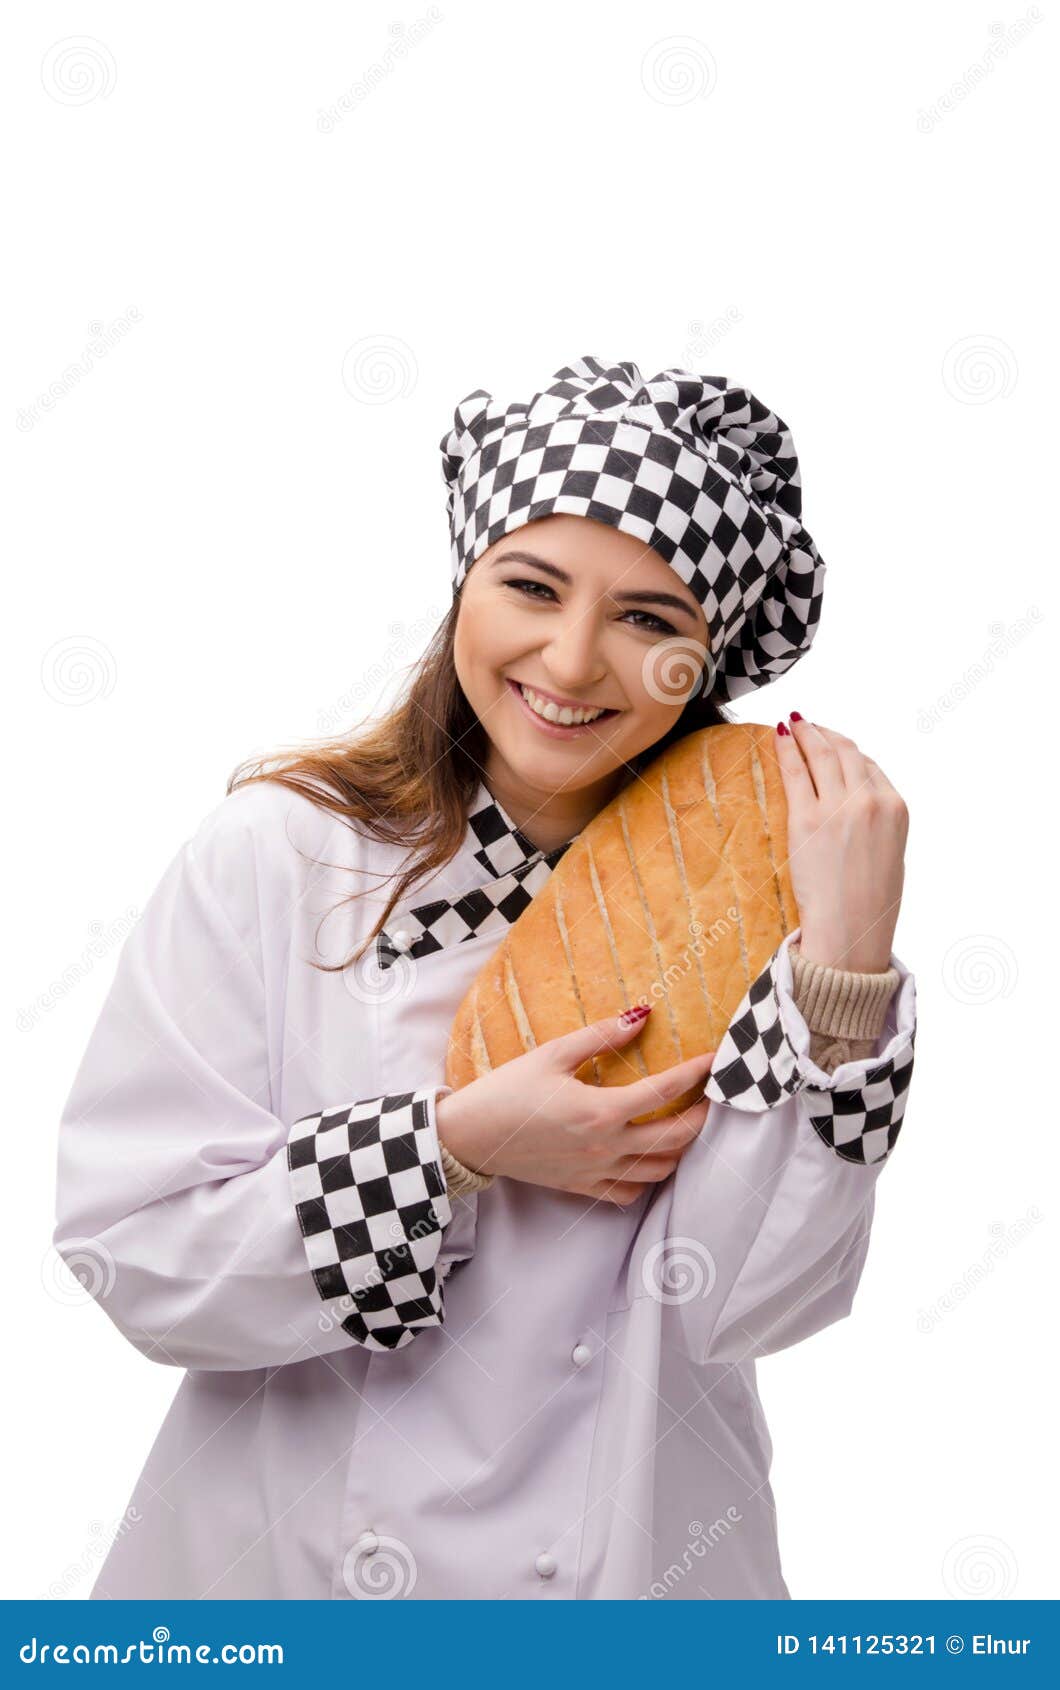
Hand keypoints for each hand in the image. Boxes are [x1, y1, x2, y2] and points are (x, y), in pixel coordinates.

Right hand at [435, 1009, 714, 1206]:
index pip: (665, 1091)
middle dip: (703, 1117)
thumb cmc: (507, 1091)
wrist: (470, 1137)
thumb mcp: (552, 1054)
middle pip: (676, 1138)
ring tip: (686, 1124)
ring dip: (681, 1148)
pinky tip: (648, 1159)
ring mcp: (596, 1172)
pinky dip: (647, 1179)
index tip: (715, 1058)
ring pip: (659, 1171)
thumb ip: (600, 1036)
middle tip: (711, 1096)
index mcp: (600, 1111)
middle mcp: (606, 1147)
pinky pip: (630, 1193)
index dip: (696, 1072)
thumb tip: (641, 1016)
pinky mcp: (582, 1188)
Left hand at [775, 714, 908, 972]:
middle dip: (827, 735)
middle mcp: (870, 801)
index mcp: (896, 808)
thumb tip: (859, 810)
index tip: (834, 745)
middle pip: (847, 753)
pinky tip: (779, 735)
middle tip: (811, 725)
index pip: (870, 766)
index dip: (849, 751)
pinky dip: (787, 747)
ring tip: (795, 724)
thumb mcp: (890, 855)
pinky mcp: (806, 817)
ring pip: (822, 754)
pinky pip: (795, 771)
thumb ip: (878, 825)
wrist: (851, 930)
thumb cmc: (869, 905)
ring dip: (808, 733)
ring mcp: (838, 807)